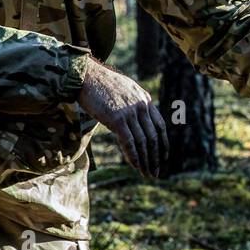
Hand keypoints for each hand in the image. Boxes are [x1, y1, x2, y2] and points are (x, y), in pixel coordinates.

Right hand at [77, 61, 167, 177]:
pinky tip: (136, 166)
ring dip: (146, 161)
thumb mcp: (125, 90)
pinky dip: (134, 156)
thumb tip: (135, 117)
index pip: (160, 125)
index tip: (163, 157)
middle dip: (156, 157)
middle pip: (154, 137)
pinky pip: (129, 142)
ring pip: (143, 142)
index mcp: (145, 99)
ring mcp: (130, 113)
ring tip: (147, 174)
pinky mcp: (117, 119)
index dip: (163, 143)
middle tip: (156, 172)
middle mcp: (141, 106)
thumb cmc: (101, 84)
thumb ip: (133, 103)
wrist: (86, 76)